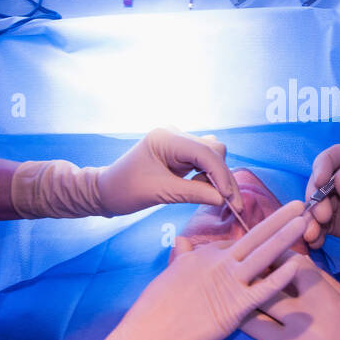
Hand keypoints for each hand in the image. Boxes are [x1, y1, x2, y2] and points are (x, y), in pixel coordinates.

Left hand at [97, 127, 243, 215]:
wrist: (106, 191)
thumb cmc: (125, 191)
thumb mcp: (160, 193)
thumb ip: (194, 193)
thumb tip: (223, 198)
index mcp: (165, 138)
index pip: (204, 152)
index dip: (220, 174)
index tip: (229, 198)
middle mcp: (175, 134)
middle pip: (213, 151)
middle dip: (223, 177)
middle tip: (233, 205)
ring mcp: (178, 142)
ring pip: (212, 155)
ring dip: (218, 177)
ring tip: (214, 198)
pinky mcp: (181, 152)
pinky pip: (204, 161)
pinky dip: (210, 176)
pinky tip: (206, 190)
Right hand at [116, 200, 308, 339]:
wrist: (146, 338)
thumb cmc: (153, 312)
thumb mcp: (168, 276)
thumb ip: (181, 258)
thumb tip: (183, 242)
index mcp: (202, 255)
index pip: (236, 244)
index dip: (258, 238)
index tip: (276, 231)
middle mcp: (217, 262)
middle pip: (254, 236)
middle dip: (279, 220)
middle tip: (301, 204)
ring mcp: (227, 283)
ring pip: (263, 254)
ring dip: (286, 236)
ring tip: (306, 220)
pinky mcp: (234, 308)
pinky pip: (262, 290)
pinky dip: (280, 277)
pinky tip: (298, 265)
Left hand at [205, 255, 339, 339]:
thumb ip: (328, 284)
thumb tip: (300, 263)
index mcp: (325, 299)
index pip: (291, 267)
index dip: (274, 255)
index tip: (260, 249)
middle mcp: (303, 320)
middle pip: (264, 290)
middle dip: (245, 279)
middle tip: (226, 272)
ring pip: (251, 323)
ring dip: (230, 313)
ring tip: (210, 306)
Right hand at [301, 144, 339, 273]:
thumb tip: (338, 176)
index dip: (324, 164)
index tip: (318, 184)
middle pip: (322, 180)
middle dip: (314, 197)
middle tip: (319, 219)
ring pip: (318, 204)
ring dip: (310, 218)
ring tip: (312, 236)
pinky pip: (321, 224)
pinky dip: (314, 232)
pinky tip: (315, 244)